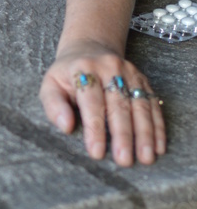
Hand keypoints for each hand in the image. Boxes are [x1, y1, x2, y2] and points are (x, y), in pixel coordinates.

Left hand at [40, 40, 165, 165]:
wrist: (89, 48)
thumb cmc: (67, 75)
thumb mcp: (50, 85)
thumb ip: (53, 106)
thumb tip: (65, 127)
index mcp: (84, 69)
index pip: (91, 101)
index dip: (95, 128)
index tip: (97, 152)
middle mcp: (110, 68)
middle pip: (119, 105)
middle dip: (122, 135)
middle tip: (124, 160)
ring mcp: (130, 73)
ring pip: (140, 106)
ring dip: (145, 134)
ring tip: (145, 158)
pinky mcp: (143, 80)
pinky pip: (153, 105)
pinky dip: (157, 127)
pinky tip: (158, 146)